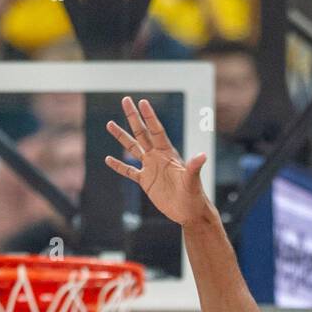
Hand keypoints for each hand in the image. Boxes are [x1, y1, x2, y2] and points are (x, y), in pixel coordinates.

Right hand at [106, 96, 209, 227]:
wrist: (189, 211)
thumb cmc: (194, 195)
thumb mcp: (192, 180)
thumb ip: (194, 167)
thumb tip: (202, 155)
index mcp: (168, 153)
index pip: (156, 130)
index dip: (150, 116)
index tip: (142, 101)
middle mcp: (157, 156)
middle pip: (142, 133)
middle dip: (133, 117)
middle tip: (125, 100)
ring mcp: (150, 168)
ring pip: (133, 148)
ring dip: (121, 136)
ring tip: (110, 124)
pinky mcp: (146, 181)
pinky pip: (129, 171)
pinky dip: (119, 166)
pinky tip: (108, 159)